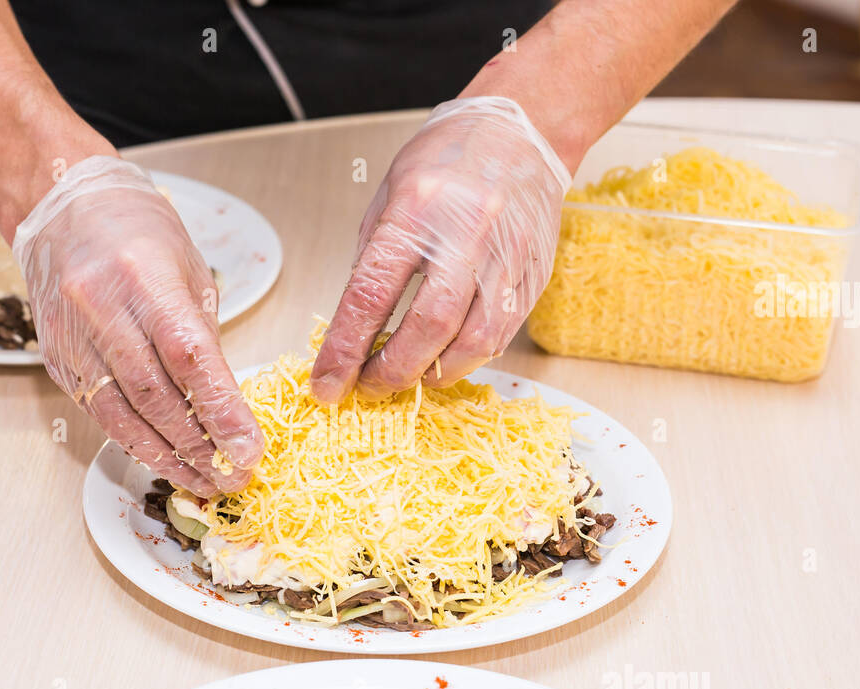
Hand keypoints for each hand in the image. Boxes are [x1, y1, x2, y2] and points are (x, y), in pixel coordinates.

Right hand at [13, 156, 262, 495]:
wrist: (62, 210)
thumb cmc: (137, 235)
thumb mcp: (188, 271)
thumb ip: (203, 336)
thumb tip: (228, 404)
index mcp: (144, 278)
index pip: (189, 357)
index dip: (221, 410)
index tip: (249, 449)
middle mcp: (102, 309)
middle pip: (156, 396)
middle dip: (200, 446)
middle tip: (234, 477)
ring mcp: (73, 338)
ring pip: (124, 415)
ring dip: (168, 457)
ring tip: (204, 482)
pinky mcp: (56, 360)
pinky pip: (99, 413)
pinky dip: (135, 443)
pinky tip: (164, 460)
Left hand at [310, 96, 570, 402]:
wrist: (521, 131)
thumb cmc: (450, 159)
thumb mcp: (390, 196)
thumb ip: (374, 261)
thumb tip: (354, 327)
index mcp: (417, 210)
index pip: (372, 295)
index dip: (345, 350)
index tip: (327, 382)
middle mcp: (466, 234)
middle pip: (427, 327)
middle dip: (391, 371)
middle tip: (368, 387)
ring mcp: (506, 257)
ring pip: (472, 342)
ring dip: (433, 374)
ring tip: (408, 377)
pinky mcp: (532, 276)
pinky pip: (500, 335)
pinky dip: (467, 359)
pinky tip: (445, 357)